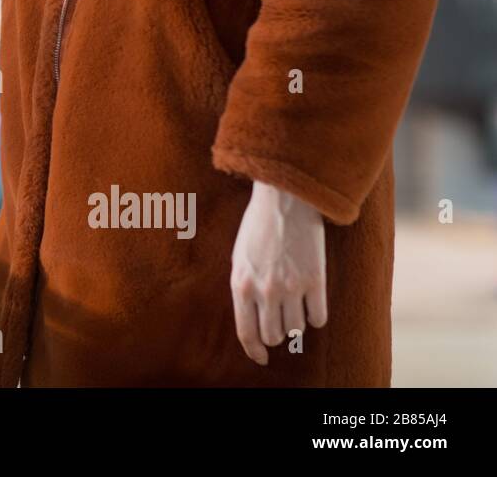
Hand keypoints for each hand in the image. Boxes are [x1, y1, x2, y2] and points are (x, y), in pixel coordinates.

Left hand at [229, 181, 327, 364]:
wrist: (285, 200)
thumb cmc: (258, 226)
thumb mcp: (239, 257)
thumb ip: (245, 287)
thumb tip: (252, 317)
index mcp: (241, 284)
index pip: (246, 332)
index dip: (254, 350)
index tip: (261, 358)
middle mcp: (265, 290)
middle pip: (273, 335)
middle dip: (276, 334)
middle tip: (280, 322)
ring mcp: (291, 287)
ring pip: (296, 330)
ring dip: (296, 324)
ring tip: (295, 307)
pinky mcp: (316, 280)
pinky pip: (318, 318)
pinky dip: (316, 317)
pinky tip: (312, 305)